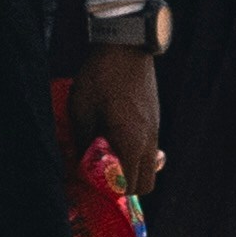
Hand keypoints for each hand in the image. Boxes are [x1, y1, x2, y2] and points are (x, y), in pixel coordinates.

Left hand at [65, 39, 164, 198]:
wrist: (126, 45)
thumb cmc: (100, 78)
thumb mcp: (81, 111)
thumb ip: (83, 143)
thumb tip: (80, 163)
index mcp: (132, 143)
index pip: (132, 187)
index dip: (112, 191)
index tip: (93, 182)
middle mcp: (149, 141)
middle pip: (146, 183)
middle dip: (126, 185)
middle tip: (102, 175)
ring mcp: (155, 130)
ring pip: (150, 166)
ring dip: (131, 168)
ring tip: (107, 154)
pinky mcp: (155, 119)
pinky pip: (150, 148)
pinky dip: (136, 152)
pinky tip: (115, 136)